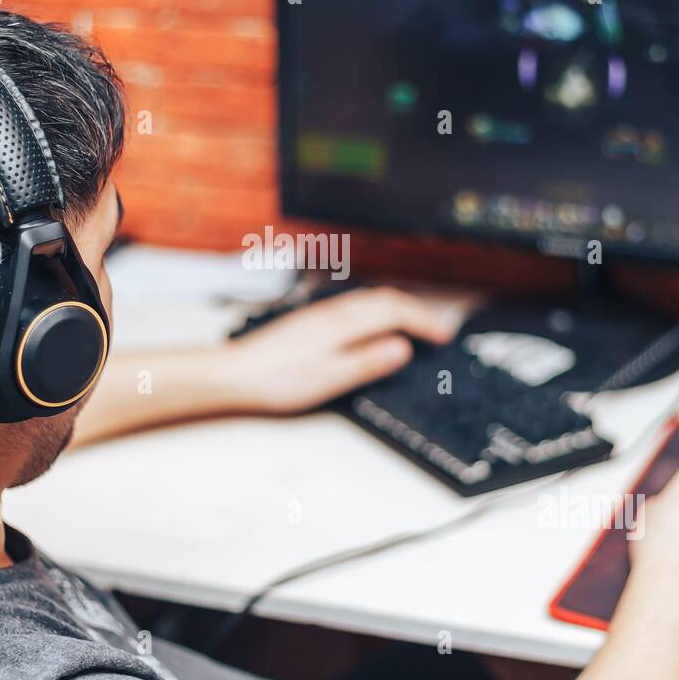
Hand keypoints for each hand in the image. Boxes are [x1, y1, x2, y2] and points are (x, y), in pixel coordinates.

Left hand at [224, 286, 469, 413]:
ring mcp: (320, 314)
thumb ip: (367, 362)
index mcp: (342, 323)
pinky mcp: (310, 321)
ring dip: (396, 308)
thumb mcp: (329, 379)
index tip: (444, 335)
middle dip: (415, 310)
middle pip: (384, 299)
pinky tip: (372, 326)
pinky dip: (376, 312)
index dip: (424, 321)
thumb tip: (403, 348)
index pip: (394, 311)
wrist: (234, 373)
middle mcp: (333, 311)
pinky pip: (354, 306)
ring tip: (414, 325)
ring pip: (368, 300)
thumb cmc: (277, 380)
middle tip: (437, 329)